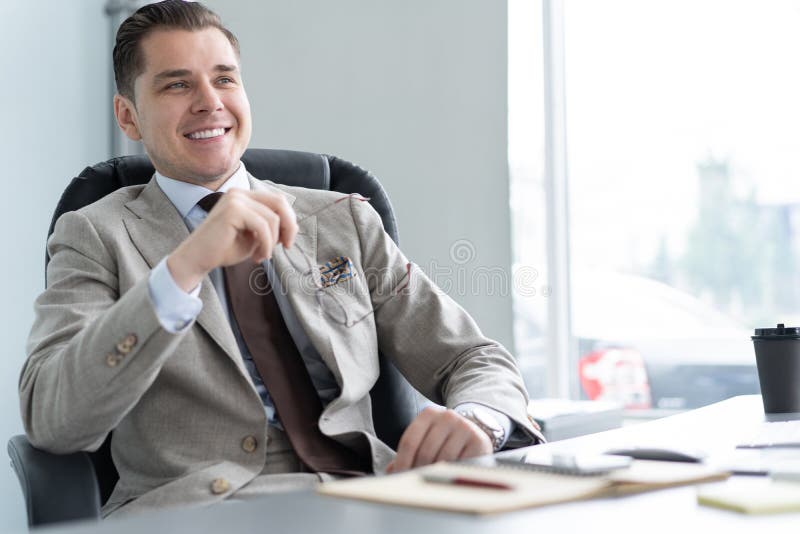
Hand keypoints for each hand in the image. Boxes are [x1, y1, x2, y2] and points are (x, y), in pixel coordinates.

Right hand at [167, 188, 297, 290]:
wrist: (197, 259)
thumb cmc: (224, 249)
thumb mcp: (254, 235)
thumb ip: (270, 226)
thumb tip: (292, 225)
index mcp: (244, 196)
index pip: (277, 201)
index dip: (289, 220)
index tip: (287, 241)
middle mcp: (239, 193)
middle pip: (280, 203)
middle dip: (289, 226)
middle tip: (286, 246)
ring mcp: (235, 199)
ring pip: (273, 218)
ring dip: (272, 242)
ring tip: (262, 255)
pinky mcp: (233, 210)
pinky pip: (263, 227)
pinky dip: (266, 244)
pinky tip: (259, 256)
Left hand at [385, 406, 492, 472]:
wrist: (475, 430)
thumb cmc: (444, 439)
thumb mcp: (426, 438)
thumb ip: (409, 452)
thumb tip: (390, 471)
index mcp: (429, 413)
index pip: (409, 441)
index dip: (402, 462)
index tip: (399, 476)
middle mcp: (447, 416)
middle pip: (425, 451)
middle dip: (417, 470)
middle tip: (415, 482)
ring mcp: (464, 427)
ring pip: (442, 459)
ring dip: (434, 474)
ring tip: (430, 480)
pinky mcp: (479, 441)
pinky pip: (460, 463)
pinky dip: (451, 473)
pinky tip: (448, 476)